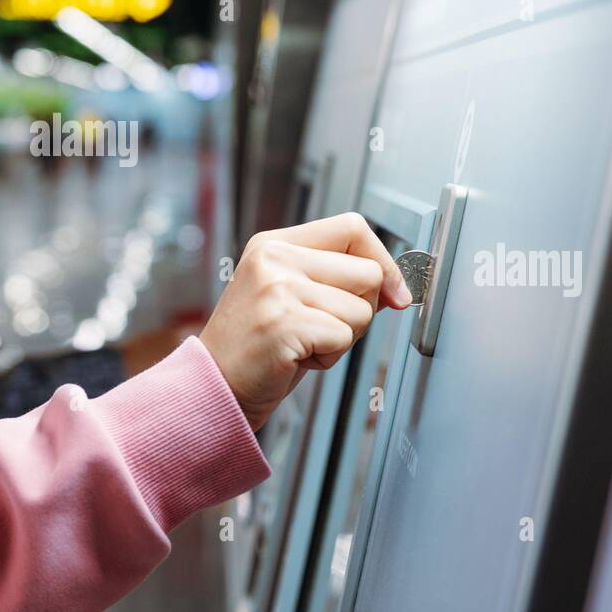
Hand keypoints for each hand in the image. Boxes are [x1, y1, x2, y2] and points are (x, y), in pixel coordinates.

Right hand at [199, 213, 410, 429]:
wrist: (214, 385)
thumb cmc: (259, 346)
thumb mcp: (293, 295)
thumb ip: (338, 280)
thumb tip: (397, 287)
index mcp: (276, 244)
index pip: (353, 227)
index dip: (385, 260)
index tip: (395, 294)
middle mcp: (275, 258)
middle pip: (369, 272)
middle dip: (360, 310)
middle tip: (319, 327)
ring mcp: (277, 288)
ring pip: (362, 310)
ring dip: (343, 338)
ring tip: (302, 343)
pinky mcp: (284, 322)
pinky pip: (344, 337)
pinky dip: (329, 357)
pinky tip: (296, 357)